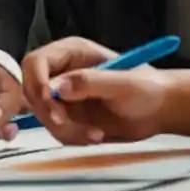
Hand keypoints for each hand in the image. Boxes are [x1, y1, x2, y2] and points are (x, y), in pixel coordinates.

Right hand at [20, 37, 163, 144]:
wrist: (158, 111)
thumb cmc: (147, 88)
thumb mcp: (122, 83)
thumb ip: (89, 82)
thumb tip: (56, 88)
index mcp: (72, 52)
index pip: (35, 62)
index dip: (36, 82)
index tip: (48, 102)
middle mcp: (62, 72)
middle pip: (31, 91)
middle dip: (47, 112)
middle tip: (68, 125)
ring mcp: (62, 96)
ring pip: (42, 115)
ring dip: (65, 129)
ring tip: (95, 133)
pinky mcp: (68, 116)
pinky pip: (55, 130)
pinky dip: (72, 137)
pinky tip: (95, 134)